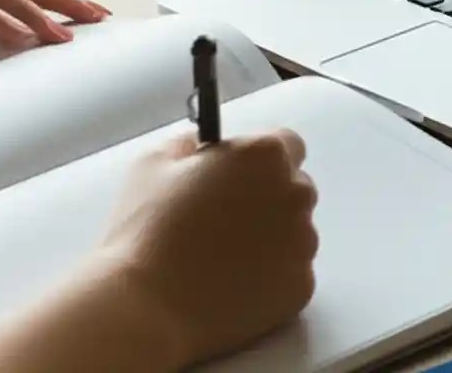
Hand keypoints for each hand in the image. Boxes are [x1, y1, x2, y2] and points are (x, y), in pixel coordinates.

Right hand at [97, 129, 319, 368]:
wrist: (148, 307)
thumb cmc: (146, 230)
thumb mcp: (153, 165)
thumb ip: (188, 145)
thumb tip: (200, 147)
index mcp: (265, 156)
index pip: (287, 146)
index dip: (259, 161)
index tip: (237, 177)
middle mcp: (296, 194)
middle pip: (293, 189)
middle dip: (267, 199)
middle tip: (224, 221)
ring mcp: (304, 243)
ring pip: (296, 233)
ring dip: (271, 239)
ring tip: (221, 259)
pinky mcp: (302, 285)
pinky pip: (292, 273)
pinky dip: (271, 278)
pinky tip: (231, 285)